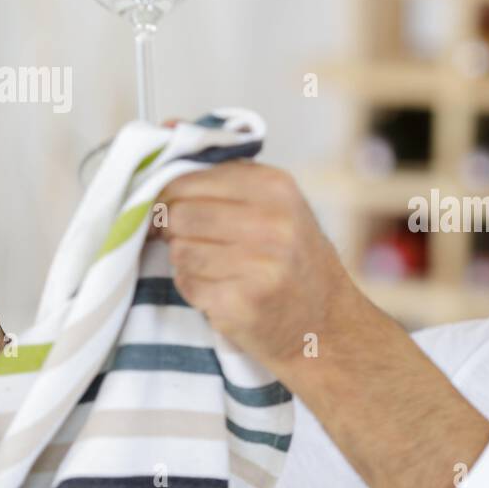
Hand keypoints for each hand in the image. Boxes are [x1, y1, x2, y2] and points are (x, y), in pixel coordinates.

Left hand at [156, 162, 363, 371]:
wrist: (327, 325)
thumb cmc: (294, 261)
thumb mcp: (279, 205)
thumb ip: (228, 182)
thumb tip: (161, 162)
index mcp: (276, 187)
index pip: (187, 181)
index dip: (169, 198)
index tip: (172, 212)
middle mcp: (271, 222)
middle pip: (180, 215)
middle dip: (176, 231)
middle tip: (196, 244)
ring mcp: (259, 265)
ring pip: (180, 251)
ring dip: (187, 262)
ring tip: (217, 270)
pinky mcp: (241, 303)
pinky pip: (187, 284)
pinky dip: (195, 290)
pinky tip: (222, 292)